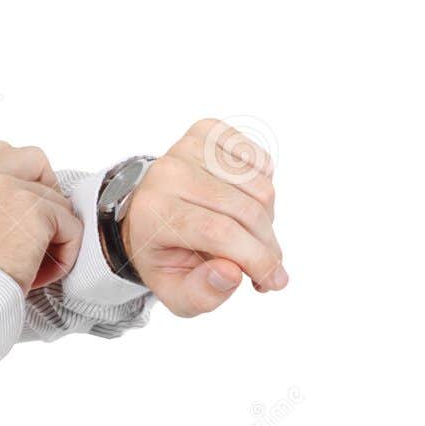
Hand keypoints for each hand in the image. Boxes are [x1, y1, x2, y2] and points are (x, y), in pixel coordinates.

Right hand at [0, 141, 83, 292]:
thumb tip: (6, 216)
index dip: (16, 185)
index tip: (15, 219)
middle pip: (32, 159)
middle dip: (44, 191)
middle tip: (39, 230)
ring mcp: (4, 187)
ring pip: (55, 199)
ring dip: (53, 233)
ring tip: (35, 267)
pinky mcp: (32, 210)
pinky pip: (70, 225)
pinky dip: (65, 252)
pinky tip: (42, 275)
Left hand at [121, 118, 284, 316]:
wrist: (149, 211)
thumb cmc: (166, 254)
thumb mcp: (175, 291)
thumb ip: (202, 293)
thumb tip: (232, 273)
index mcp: (154, 212)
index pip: (218, 232)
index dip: (256, 259)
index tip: (275, 282)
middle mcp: (168, 172)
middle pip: (246, 210)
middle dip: (267, 247)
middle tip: (266, 268)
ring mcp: (187, 147)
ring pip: (260, 187)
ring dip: (267, 219)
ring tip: (247, 235)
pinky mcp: (207, 132)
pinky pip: (260, 161)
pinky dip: (264, 186)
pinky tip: (242, 203)